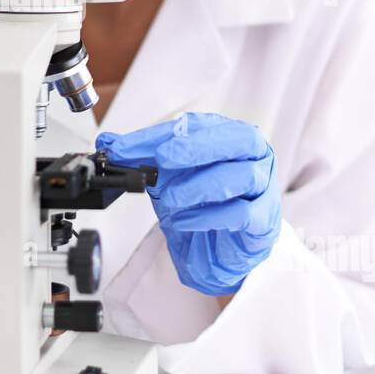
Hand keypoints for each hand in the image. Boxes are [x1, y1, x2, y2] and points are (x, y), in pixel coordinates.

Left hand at [96, 112, 280, 295]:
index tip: (123, 147)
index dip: (157, 135)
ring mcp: (264, 187)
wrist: (220, 247)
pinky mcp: (265, 220)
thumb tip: (109, 142)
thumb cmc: (201, 202)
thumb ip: (142, 158)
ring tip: (170, 198)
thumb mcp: (167, 177)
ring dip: (200, 186)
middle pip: (238, 139)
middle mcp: (254, 156)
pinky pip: (243, 214)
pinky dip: (209, 216)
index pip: (196, 126)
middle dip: (197, 147)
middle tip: (162, 158)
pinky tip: (184, 220)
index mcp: (230, 136)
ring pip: (243, 176)